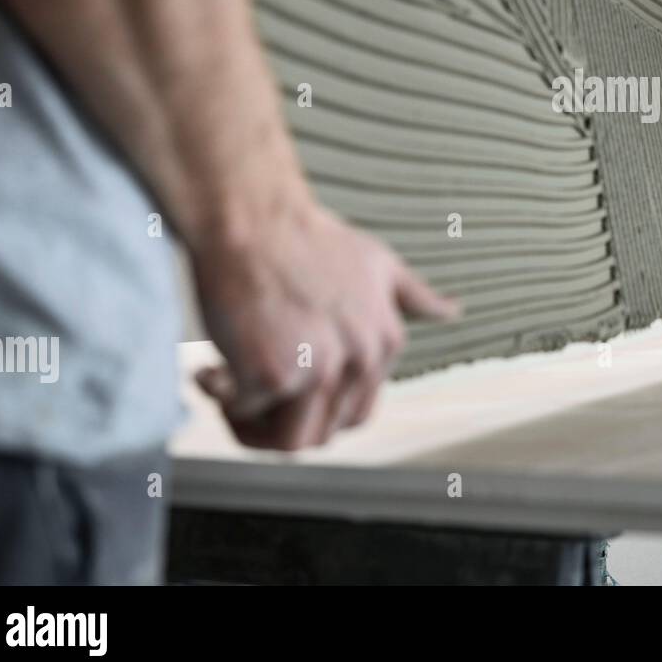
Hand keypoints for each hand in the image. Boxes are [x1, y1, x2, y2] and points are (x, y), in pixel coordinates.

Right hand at [192, 199, 459, 450]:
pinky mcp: (272, 373)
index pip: (356, 414)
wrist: (255, 218)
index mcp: (385, 343)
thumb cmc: (308, 238)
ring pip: (289, 443)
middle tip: (249, 396)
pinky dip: (220, 399)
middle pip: (322, 434)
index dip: (315, 408)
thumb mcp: (379, 262)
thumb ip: (414, 296)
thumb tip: (454, 310)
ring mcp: (317, 370)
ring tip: (228, 390)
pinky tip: (208, 369)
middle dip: (281, 425)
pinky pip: (243, 414)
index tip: (285, 386)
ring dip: (251, 430)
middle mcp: (359, 361)